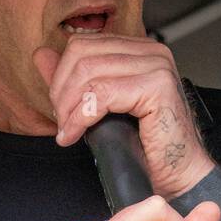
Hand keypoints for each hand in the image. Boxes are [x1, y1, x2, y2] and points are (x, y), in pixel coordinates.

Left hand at [33, 35, 215, 199]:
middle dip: (61, 92)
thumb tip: (41, 55)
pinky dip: (81, 117)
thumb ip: (73, 80)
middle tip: (62, 122)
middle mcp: (151, 51)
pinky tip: (75, 135)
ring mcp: (156, 66)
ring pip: (89, 74)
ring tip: (68, 131)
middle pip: (81, 55)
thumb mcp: (101, 108)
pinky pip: (102, 95)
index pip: (82, 45)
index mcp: (139, 50)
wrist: (179, 174)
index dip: (61, 77)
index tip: (60, 109)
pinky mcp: (157, 86)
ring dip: (69, 107)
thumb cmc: (147, 147)